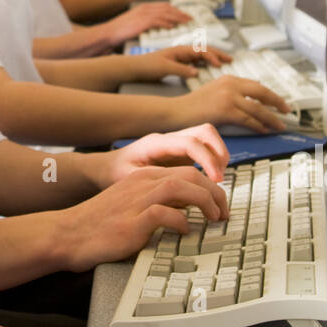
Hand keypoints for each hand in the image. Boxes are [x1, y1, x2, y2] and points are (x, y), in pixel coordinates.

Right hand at [52, 166, 228, 271]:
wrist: (69, 233)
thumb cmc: (100, 224)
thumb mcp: (133, 205)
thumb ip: (158, 202)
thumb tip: (188, 210)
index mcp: (143, 177)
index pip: (186, 171)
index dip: (209, 185)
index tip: (219, 202)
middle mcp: (142, 183)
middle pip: (190, 175)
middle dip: (214, 192)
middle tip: (224, 211)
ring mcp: (137, 200)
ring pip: (181, 187)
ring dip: (205, 202)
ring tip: (215, 218)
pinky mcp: (132, 221)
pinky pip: (164, 213)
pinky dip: (181, 221)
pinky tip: (185, 231)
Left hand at [105, 124, 230, 183]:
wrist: (107, 167)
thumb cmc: (115, 173)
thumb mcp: (129, 180)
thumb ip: (154, 185)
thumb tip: (182, 195)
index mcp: (156, 144)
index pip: (190, 143)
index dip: (207, 160)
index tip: (215, 179)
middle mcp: (169, 139)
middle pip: (204, 132)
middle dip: (219, 152)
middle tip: (220, 178)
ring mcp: (176, 144)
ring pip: (207, 138)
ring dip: (218, 156)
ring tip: (217, 180)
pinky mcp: (180, 153)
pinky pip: (203, 150)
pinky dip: (212, 162)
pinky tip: (209, 181)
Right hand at [107, 2, 191, 42]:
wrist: (109, 32)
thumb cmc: (121, 31)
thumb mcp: (135, 23)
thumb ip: (147, 22)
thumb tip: (159, 26)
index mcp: (144, 7)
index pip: (164, 7)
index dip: (176, 11)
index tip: (184, 15)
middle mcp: (145, 8)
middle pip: (167, 9)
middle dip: (180, 13)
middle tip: (190, 19)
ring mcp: (143, 14)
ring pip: (165, 14)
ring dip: (177, 18)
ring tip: (186, 22)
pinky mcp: (142, 21)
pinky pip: (158, 21)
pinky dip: (166, 23)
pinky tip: (173, 27)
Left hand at [124, 46, 232, 82]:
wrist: (136, 68)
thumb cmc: (149, 65)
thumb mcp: (165, 68)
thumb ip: (181, 70)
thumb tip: (197, 72)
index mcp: (180, 50)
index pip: (201, 51)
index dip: (212, 57)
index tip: (220, 64)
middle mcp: (182, 51)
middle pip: (204, 50)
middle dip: (218, 54)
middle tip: (230, 59)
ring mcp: (181, 57)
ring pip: (201, 56)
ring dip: (213, 58)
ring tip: (224, 63)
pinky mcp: (179, 63)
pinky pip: (196, 62)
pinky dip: (205, 64)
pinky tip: (209, 69)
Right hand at [165, 76, 290, 134]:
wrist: (176, 112)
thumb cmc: (192, 107)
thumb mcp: (214, 93)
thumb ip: (230, 94)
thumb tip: (249, 104)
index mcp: (228, 78)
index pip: (255, 85)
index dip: (269, 94)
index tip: (278, 101)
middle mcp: (230, 84)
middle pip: (262, 92)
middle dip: (277, 102)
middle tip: (287, 110)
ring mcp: (228, 96)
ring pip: (258, 108)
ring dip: (272, 118)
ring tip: (279, 125)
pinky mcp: (226, 109)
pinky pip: (249, 119)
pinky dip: (259, 125)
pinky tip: (265, 130)